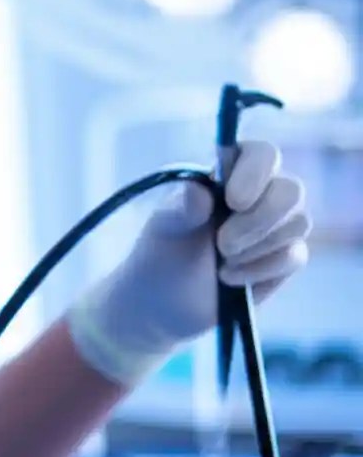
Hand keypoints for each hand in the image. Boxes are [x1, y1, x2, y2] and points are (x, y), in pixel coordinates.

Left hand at [67, 140, 310, 387]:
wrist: (162, 303)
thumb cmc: (159, 254)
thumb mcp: (161, 231)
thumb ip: (178, 210)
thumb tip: (198, 193)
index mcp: (228, 175)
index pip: (262, 153)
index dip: (256, 172)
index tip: (233, 200)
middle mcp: (259, 195)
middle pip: (291, 190)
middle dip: (258, 220)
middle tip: (222, 244)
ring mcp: (276, 227)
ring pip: (298, 223)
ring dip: (257, 246)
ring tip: (220, 261)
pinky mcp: (284, 258)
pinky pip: (294, 256)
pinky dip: (260, 269)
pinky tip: (229, 278)